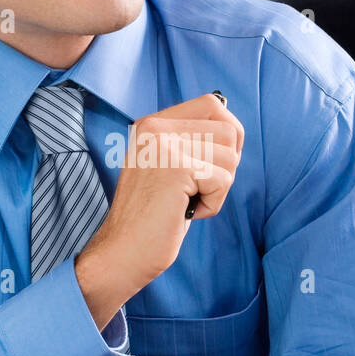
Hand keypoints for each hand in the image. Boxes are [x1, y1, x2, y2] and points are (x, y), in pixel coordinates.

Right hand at [75, 93, 243, 327]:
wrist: (122, 251)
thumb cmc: (152, 217)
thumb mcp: (168, 167)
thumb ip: (192, 142)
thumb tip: (232, 128)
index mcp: (152, 124)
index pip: (212, 104)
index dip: (229, 133)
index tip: (217, 163)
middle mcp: (155, 127)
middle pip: (228, 130)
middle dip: (226, 166)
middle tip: (198, 189)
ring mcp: (164, 145)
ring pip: (230, 156)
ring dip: (218, 187)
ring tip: (187, 201)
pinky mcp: (176, 168)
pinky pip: (222, 180)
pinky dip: (212, 203)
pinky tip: (185, 212)